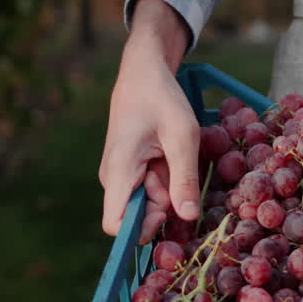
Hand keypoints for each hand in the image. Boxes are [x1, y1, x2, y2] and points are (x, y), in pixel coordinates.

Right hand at [99, 0, 197, 243]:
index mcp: (118, 171)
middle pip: (139, 216)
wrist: (145, 71)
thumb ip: (184, 178)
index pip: (116, 225)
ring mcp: (123, 175)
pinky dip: (169, 181)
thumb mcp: (182, 136)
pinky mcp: (133, 170)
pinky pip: (152, 189)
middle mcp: (114, 178)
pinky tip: (176, 161)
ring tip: (178, 159)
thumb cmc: (161, 98)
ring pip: (149, 203)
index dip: (143, 230)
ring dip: (171, 191)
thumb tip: (188, 217)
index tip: (170, 215)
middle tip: (182, 175)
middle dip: (166, 207)